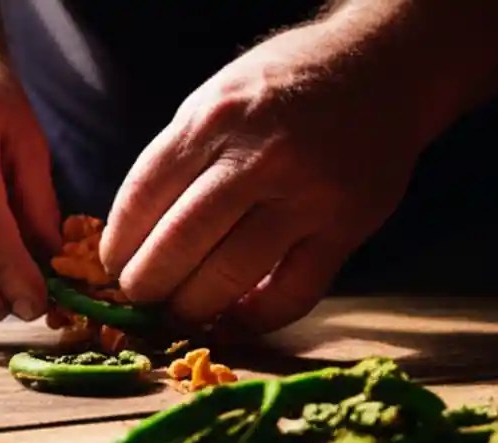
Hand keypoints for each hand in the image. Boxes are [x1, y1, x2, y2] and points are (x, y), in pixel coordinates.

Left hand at [99, 21, 430, 333]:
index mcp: (214, 119)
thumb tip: (138, 236)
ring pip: (229, 276)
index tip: (113, 266)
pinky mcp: (345, 227)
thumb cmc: (288, 85)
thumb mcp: (220, 97)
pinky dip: (256, 319)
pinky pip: (292, 294)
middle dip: (147, 285)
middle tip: (142, 299)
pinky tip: (236, 319)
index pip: (143, 197)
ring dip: (193, 308)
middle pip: (178, 244)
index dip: (119, 245)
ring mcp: (305, 195)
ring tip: (182, 312)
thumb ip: (182, 157)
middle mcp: (257, 156)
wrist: (383, 67)